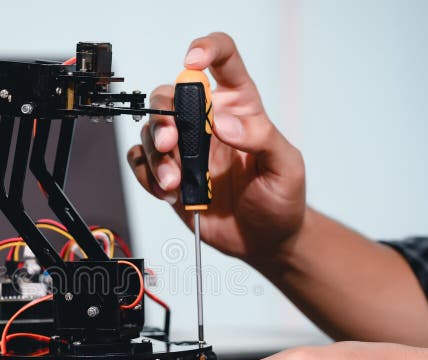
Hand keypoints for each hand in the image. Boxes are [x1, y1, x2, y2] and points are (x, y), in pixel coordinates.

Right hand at [127, 32, 305, 261]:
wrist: (265, 241)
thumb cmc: (281, 199)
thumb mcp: (285, 166)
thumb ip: (260, 138)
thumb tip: (224, 122)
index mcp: (240, 107)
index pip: (223, 60)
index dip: (206, 50)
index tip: (192, 61)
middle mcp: (208, 122)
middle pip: (171, 95)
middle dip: (164, 115)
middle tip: (171, 141)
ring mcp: (186, 149)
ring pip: (151, 129)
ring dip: (156, 154)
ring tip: (174, 182)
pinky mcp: (170, 174)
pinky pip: (142, 162)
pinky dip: (146, 174)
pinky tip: (168, 191)